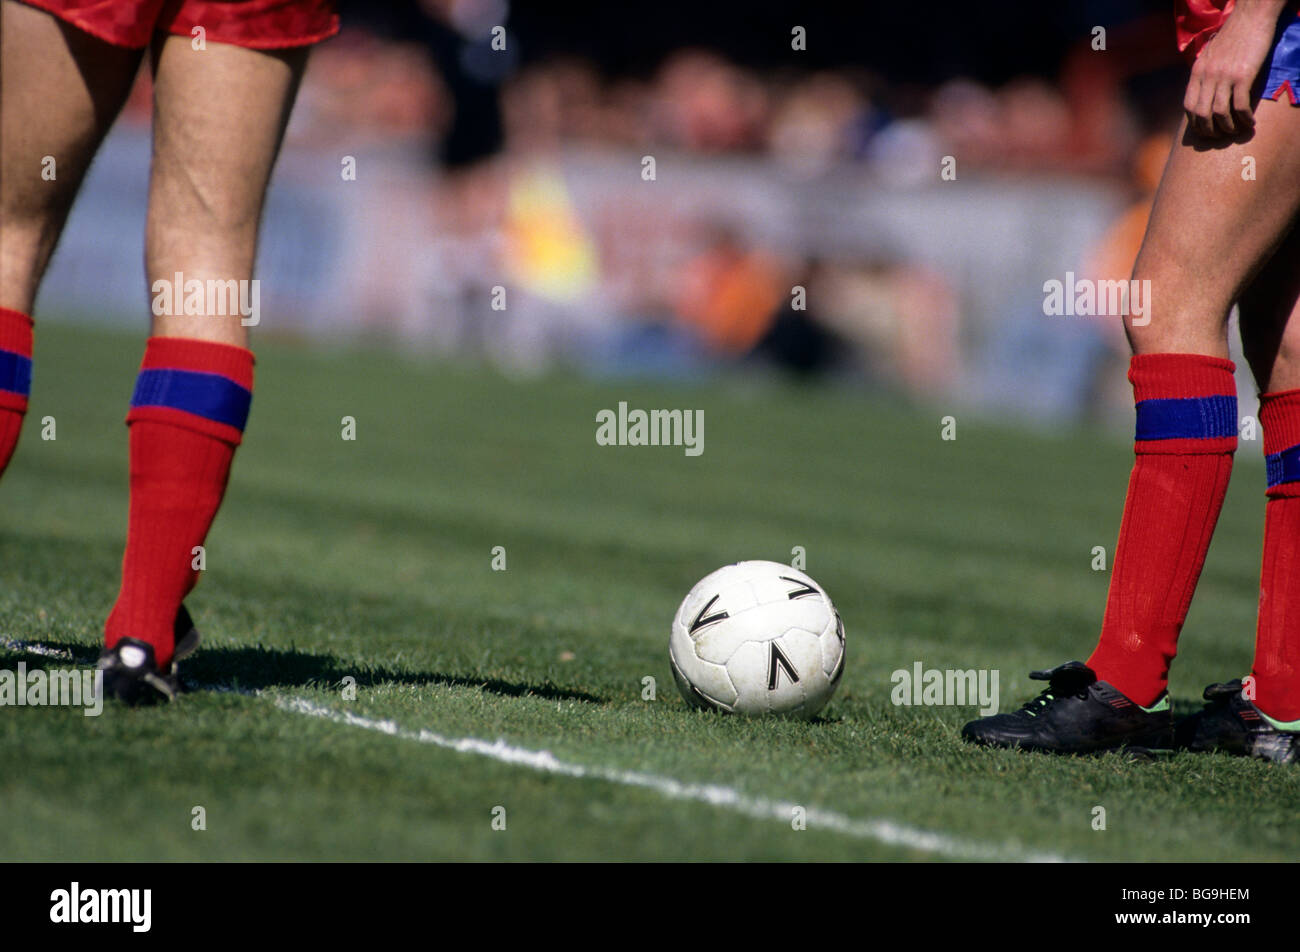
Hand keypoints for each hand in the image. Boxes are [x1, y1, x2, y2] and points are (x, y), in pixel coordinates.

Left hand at [1184, 1, 1285, 137]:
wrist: (1251, 17)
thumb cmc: (1234, 36)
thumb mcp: (1210, 55)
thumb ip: (1205, 74)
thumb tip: (1204, 93)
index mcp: (1197, 72)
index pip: (1188, 106)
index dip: (1194, 123)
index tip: (1204, 130)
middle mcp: (1207, 76)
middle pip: (1201, 114)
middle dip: (1209, 131)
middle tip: (1219, 137)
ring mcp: (1224, 76)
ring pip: (1219, 112)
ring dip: (1227, 128)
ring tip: (1235, 132)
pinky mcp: (1242, 75)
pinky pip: (1239, 105)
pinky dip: (1243, 118)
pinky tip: (1249, 123)